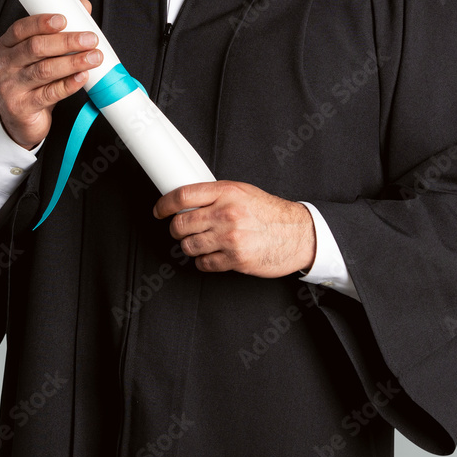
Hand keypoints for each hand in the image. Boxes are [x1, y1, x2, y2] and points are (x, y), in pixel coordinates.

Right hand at [0, 0, 102, 148]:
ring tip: (94, 58)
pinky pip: (49, 94)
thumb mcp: (42, 55)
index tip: (64, 19)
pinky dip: (68, 85)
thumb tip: (83, 7)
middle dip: (66, 42)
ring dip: (73, 62)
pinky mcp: (22, 106)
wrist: (19, 118)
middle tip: (90, 39)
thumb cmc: (33, 80)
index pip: (21, 28)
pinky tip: (82, 77)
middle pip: (35, 47)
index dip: (42, 22)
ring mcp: (11, 86)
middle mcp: (5, 64)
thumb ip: (60, 31)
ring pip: (44, 70)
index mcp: (7, 45)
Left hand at [153, 181, 316, 277]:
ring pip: (189, 246)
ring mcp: (230, 238)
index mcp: (227, 192)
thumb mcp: (243, 192)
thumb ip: (216, 195)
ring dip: (189, 246)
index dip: (164, 204)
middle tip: (181, 230)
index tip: (159, 210)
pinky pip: (204, 264)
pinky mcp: (236, 259)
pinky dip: (204, 261)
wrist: (298, 234)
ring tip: (200, 242)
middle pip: (180, 224)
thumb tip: (188, 202)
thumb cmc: (270, 213)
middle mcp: (227, 213)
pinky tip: (214, 254)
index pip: (183, 196)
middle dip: (176, 229)